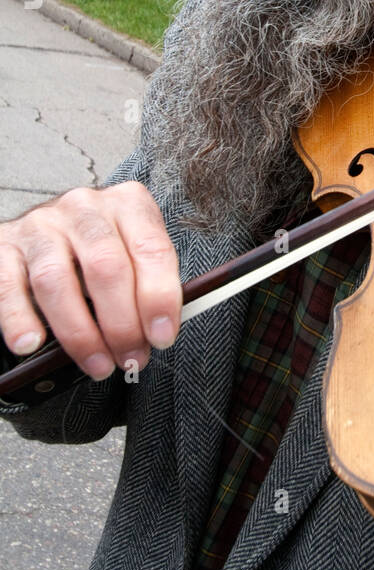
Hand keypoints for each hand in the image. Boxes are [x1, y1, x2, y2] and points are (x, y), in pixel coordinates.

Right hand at [0, 182, 180, 382]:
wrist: (43, 233)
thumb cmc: (97, 253)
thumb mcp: (132, 256)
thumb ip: (147, 286)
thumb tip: (158, 334)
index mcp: (127, 205)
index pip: (152, 249)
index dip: (160, 298)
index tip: (162, 337)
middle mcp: (84, 208)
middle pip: (106, 267)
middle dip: (122, 323)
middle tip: (129, 359)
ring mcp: (41, 224)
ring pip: (57, 279)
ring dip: (80, 333)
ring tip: (97, 364)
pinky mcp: (4, 246)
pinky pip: (9, 286)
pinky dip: (20, 319)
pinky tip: (31, 345)